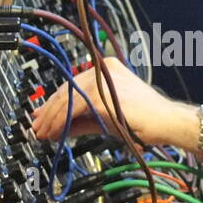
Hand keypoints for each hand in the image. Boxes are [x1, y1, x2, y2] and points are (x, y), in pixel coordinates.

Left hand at [32, 57, 192, 146]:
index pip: (72, 85)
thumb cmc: (143, 121)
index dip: (53, 103)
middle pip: (66, 89)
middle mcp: (103, 70)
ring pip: (67, 98)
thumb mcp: (104, 120)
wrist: (166, 122)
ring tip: (43, 133)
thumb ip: (80, 122)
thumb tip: (57, 129)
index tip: (42, 117)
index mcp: (106, 69)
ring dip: (52, 118)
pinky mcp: (103, 93)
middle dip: (48, 112)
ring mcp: (103, 80)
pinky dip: (62, 121)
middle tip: (37, 128)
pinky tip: (55, 132)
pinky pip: (75, 107)